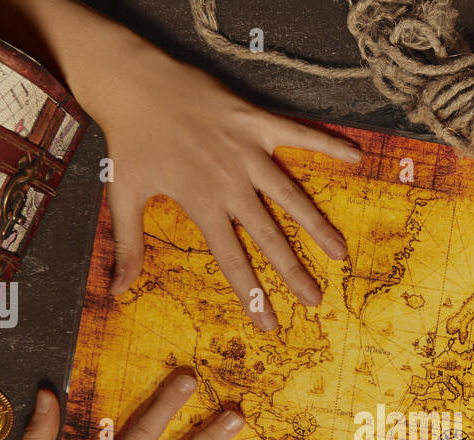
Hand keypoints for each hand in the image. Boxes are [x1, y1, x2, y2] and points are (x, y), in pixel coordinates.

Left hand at [80, 41, 361, 327]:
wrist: (133, 81)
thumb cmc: (128, 140)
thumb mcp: (124, 195)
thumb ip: (128, 247)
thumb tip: (116, 292)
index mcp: (201, 203)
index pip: (233, 260)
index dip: (252, 296)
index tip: (269, 325)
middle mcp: (229, 181)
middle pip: (269, 237)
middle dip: (293, 272)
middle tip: (315, 301)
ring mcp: (247, 150)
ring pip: (291, 196)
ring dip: (318, 226)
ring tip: (340, 252)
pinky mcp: (255, 120)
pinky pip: (299, 135)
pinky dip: (328, 144)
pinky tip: (356, 157)